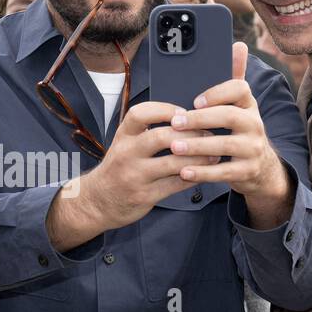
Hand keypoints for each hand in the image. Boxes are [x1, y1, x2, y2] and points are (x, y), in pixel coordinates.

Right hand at [67, 101, 216, 232]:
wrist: (98, 201)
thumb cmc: (118, 168)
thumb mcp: (124, 143)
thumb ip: (146, 130)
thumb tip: (185, 118)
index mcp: (123, 136)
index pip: (140, 114)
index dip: (166, 110)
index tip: (185, 113)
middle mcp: (126, 154)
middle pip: (161, 137)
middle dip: (190, 135)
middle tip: (209, 134)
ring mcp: (134, 176)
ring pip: (172, 163)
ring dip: (198, 158)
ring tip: (214, 154)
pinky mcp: (144, 195)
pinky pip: (174, 185)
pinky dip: (193, 177)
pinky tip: (204, 173)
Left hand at [167, 43, 289, 200]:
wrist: (260, 168)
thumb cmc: (237, 130)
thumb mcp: (237, 106)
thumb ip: (232, 78)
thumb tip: (238, 45)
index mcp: (248, 104)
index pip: (239, 89)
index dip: (217, 93)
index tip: (195, 100)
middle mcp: (255, 123)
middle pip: (229, 116)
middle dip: (200, 119)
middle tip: (175, 122)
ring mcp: (254, 148)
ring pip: (225, 145)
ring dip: (197, 146)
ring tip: (174, 148)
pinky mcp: (248, 171)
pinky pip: (225, 172)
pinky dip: (203, 173)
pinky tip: (183, 172)